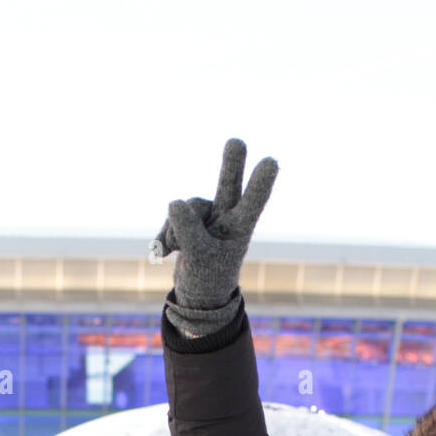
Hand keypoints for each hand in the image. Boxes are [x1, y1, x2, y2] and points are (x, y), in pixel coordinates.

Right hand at [148, 137, 278, 310]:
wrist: (196, 294)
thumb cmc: (208, 280)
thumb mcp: (199, 259)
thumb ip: (188, 232)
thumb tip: (174, 202)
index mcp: (239, 229)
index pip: (252, 204)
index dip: (260, 184)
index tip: (272, 162)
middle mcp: (226, 216)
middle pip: (229, 185)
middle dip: (232, 164)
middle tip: (237, 142)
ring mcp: (207, 215)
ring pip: (185, 208)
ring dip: (175, 232)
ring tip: (178, 252)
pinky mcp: (189, 219)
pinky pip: (171, 217)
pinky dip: (165, 236)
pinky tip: (163, 253)